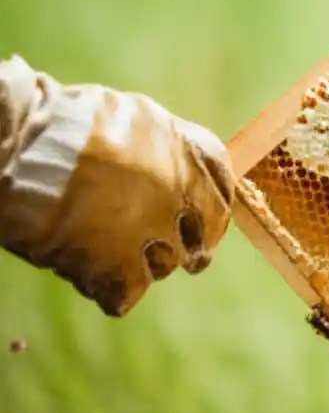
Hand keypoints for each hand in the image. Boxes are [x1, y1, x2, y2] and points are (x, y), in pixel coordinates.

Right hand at [0, 55, 234, 316]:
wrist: (17, 144)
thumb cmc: (66, 124)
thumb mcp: (134, 117)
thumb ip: (167, 148)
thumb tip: (182, 173)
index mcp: (191, 155)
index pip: (224, 195)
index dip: (208, 212)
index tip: (194, 222)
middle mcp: (183, 196)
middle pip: (200, 238)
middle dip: (178, 243)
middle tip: (148, 241)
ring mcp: (154, 233)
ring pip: (163, 267)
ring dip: (136, 262)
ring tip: (96, 241)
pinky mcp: (120, 268)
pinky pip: (126, 294)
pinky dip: (107, 288)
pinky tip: (84, 266)